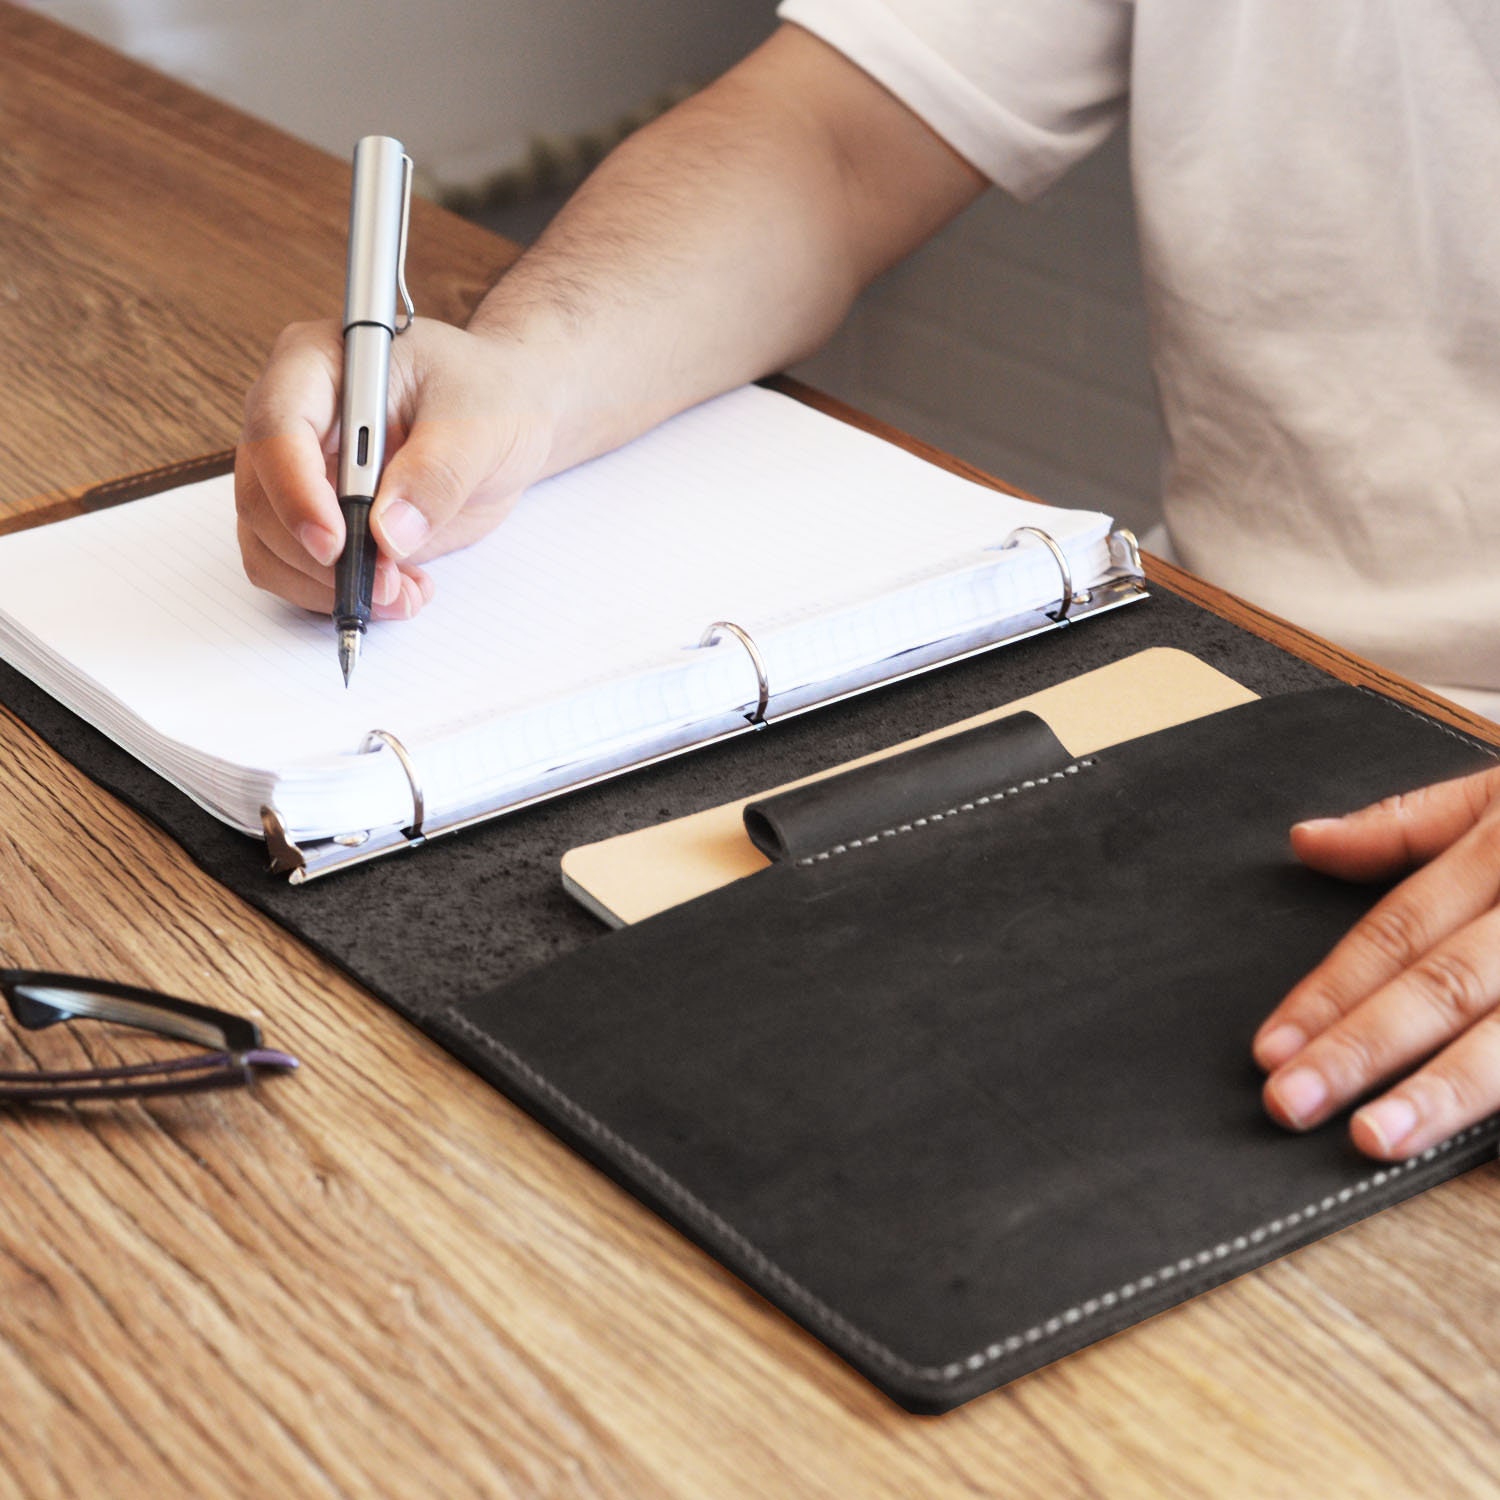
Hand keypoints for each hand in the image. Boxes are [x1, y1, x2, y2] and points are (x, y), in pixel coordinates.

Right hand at [234, 317, 556, 617]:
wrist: (504, 419)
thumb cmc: (487, 398)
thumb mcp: (479, 425)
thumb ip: (436, 475)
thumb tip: (387, 534)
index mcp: (318, 365)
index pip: (277, 426)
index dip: (296, 490)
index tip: (336, 544)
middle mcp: (292, 418)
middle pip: (261, 497)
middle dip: (318, 558)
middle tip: (389, 585)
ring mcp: (296, 473)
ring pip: (268, 545)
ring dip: (327, 588)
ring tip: (404, 593)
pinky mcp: (315, 520)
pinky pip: (297, 572)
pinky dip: (337, 595)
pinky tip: (398, 590)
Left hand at [1254, 762, 1499, 1158]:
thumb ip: (1410, 824)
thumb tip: (1306, 842)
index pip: (1399, 928)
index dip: (1330, 990)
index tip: (1268, 1049)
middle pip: (1447, 983)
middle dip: (1364, 1047)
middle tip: (1289, 1105)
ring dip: (1451, 1091)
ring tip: (1379, 1139)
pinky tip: (1495, 1166)